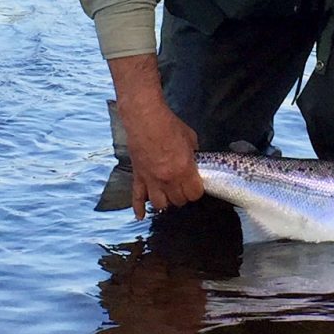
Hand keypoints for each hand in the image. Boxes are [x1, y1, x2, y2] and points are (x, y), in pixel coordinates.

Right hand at [108, 57, 204, 215]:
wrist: (145, 117)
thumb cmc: (169, 125)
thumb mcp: (191, 138)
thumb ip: (194, 154)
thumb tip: (194, 160)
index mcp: (183, 170)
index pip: (194, 194)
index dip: (197, 190)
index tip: (196, 184)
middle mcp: (167, 179)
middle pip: (178, 201)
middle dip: (182, 195)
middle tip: (183, 187)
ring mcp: (151, 180)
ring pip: (160, 204)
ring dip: (165, 201)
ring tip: (167, 194)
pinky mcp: (138, 176)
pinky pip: (136, 197)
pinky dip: (138, 208)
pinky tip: (140, 216)